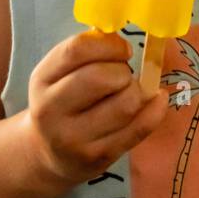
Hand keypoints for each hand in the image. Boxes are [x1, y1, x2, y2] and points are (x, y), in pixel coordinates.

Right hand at [25, 29, 170, 184]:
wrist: (47, 154)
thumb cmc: (62, 102)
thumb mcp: (59, 74)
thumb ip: (86, 53)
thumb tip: (123, 39)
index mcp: (42, 80)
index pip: (77, 50)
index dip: (108, 44)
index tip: (122, 49)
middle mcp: (51, 110)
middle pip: (100, 77)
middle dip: (122, 70)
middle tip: (123, 75)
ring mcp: (74, 138)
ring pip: (125, 103)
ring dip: (138, 90)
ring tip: (131, 91)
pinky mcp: (99, 157)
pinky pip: (139, 128)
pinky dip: (156, 109)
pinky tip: (157, 99)